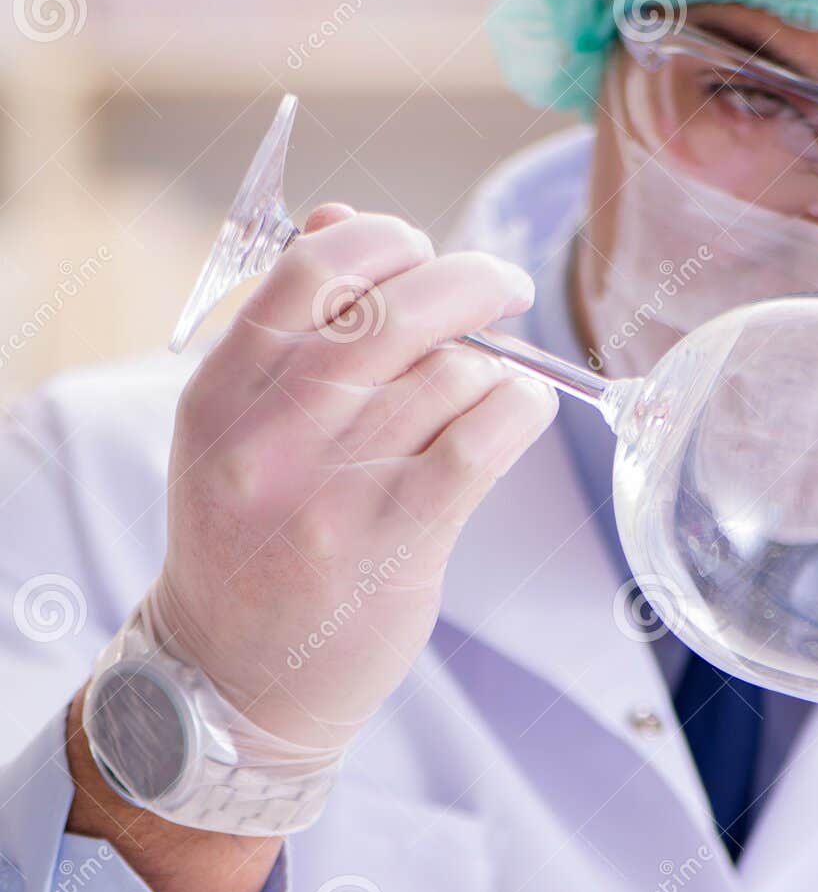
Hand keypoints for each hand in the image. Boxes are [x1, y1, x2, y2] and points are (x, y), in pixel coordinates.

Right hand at [156, 204, 556, 746]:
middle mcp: (271, 433)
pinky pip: (485, 437)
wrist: (237, 675)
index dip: (388, 240)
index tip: (424, 252)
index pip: (314, 267)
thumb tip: (345, 216)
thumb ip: (287, 325)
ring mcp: (334, 487)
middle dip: (473, 280)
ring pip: (452, 371)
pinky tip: (520, 410)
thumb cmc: (251, 536)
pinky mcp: (396, 537)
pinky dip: (521, 406)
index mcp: (222, 390)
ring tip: (496, 384)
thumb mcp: (233, 426)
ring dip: (497, 363)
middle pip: (399, 308)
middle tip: (505, 286)